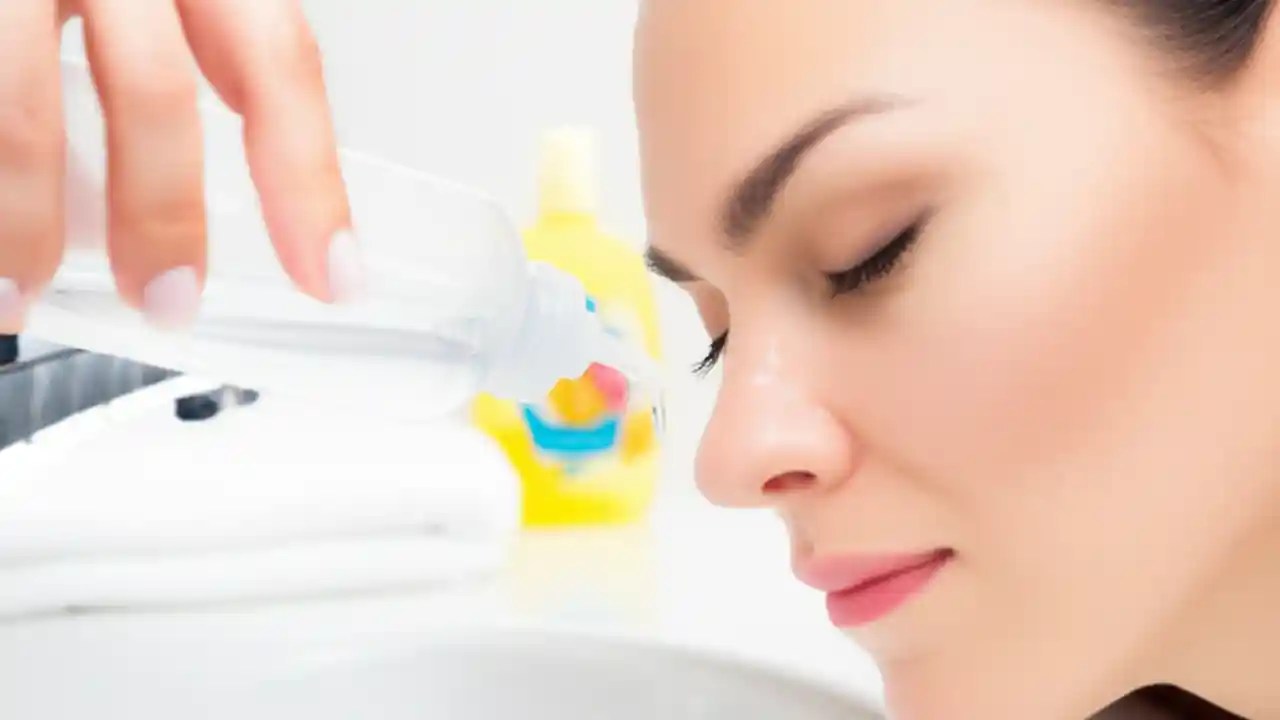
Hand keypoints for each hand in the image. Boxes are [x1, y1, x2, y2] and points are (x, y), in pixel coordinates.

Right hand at [0, 0, 361, 331]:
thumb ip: (170, 47)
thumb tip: (169, 190)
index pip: (276, 59)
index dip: (309, 180)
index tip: (332, 275)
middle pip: (152, 88)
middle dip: (161, 216)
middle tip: (168, 301)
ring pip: (18, 106)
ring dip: (20, 223)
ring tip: (15, 298)